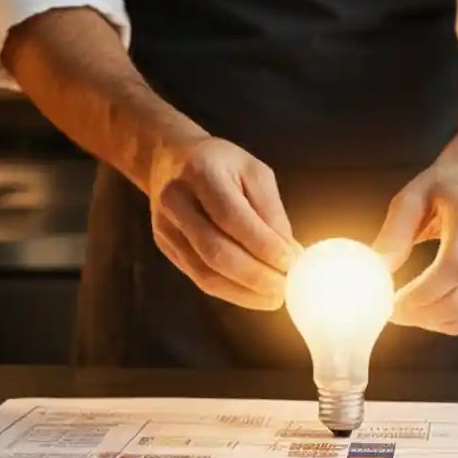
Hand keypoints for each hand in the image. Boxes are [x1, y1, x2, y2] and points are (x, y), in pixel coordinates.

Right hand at [148, 137, 300, 309]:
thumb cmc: (220, 163)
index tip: (292, 263)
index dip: (264, 246)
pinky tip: (254, 294)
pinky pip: (199, 278)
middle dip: (256, 276)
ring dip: (244, 292)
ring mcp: (166, 227)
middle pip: (216, 251)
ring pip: (205, 272)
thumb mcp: (254, 172)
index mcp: (202, 173)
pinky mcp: (165, 246)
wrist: (168, 160)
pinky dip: (230, 292)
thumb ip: (271, 211)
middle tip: (286, 288)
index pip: (233, 218)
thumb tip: (288, 253)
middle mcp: (176, 201)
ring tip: (275, 297)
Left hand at [371, 155, 457, 334]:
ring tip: (404, 309)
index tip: (393, 301)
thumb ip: (394, 233)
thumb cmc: (443, 187)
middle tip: (391, 312)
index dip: (422, 293)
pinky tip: (425, 307)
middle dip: (420, 314)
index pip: (454, 267)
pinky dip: (444, 320)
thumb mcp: (410, 198)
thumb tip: (380, 271)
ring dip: (429, 321)